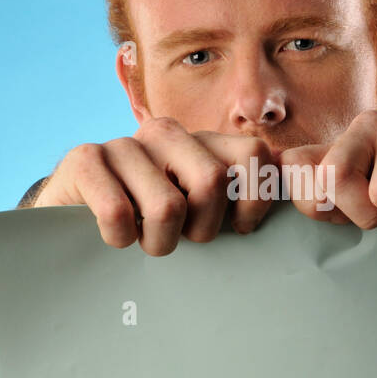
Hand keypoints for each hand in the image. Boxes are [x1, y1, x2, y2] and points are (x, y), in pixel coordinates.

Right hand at [32, 118, 278, 254]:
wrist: (71, 230)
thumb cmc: (151, 228)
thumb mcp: (202, 215)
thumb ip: (246, 199)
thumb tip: (305, 188)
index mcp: (203, 142)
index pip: (254, 157)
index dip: (254, 203)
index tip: (239, 231)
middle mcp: (166, 133)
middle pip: (214, 182)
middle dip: (203, 230)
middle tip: (184, 241)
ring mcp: (124, 143)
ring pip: (167, 206)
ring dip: (159, 244)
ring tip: (147, 242)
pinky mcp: (83, 159)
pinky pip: (118, 212)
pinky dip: (120, 239)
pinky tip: (114, 237)